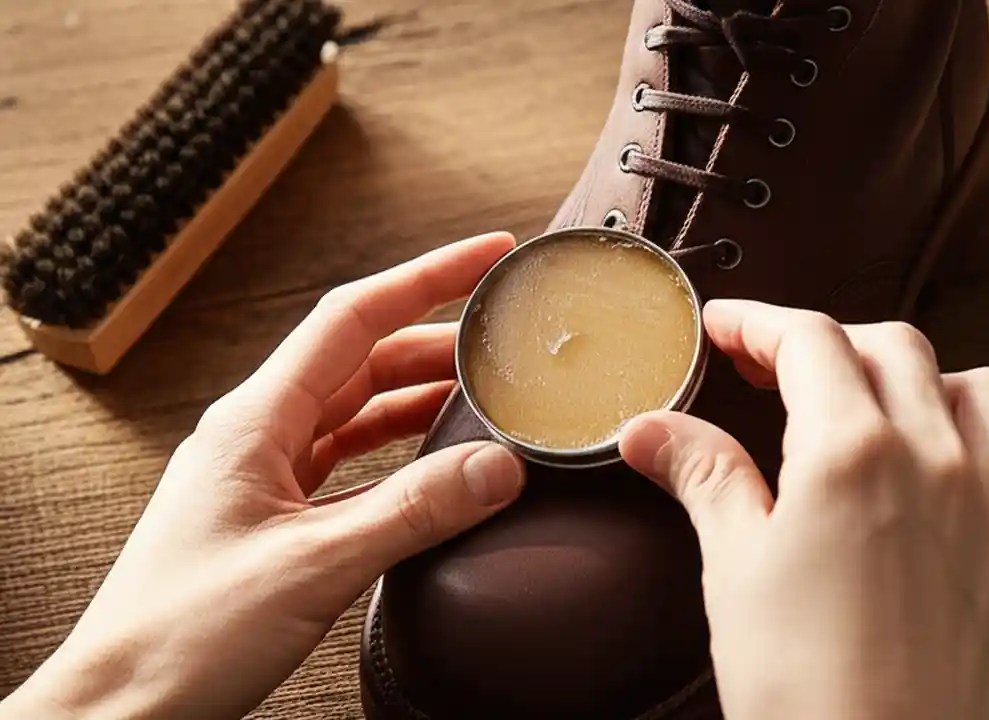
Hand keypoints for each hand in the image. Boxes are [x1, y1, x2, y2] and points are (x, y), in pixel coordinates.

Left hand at [1, 233, 526, 719]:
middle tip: (507, 341)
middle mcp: (258, 434)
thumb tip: (498, 465)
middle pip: (362, 360)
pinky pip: (349, 463)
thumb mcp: (312, 566)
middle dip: (437, 341)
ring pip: (357, 412)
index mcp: (255, 420)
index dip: (426, 276)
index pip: (352, 317)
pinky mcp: (273, 518)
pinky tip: (436, 466)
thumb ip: (411, 511)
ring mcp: (264, 476)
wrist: (121, 708)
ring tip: (485, 395)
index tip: (488, 254)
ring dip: (420, 398)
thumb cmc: (184, 635)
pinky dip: (399, 454)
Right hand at [620, 300, 988, 719]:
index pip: (807, 339)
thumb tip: (649, 428)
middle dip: (824, 341)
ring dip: (918, 376)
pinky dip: (982, 445)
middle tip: (770, 368)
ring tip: (868, 406)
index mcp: (851, 450)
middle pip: (890, 343)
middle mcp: (934, 455)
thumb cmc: (798, 684)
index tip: (724, 329)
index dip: (757, 322)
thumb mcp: (733, 567)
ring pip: (976, 385)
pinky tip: (940, 474)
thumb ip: (703, 475)